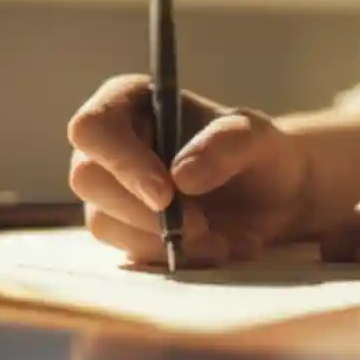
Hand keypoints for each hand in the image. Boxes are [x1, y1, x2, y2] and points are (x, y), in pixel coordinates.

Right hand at [67, 74, 311, 266]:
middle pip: (87, 179)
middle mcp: (110, 143)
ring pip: (104, 221)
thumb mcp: (259, 138)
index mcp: (130, 102)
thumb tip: (180, 176)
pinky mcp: (123, 228)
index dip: (122, 162)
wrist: (271, 197)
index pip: (94, 127)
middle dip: (145, 212)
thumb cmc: (259, 153)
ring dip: (164, 240)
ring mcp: (110, 188)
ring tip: (224, 241)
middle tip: (203, 224)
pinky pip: (128, 250)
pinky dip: (173, 257)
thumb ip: (228, 144)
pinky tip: (216, 248)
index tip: (165, 195)